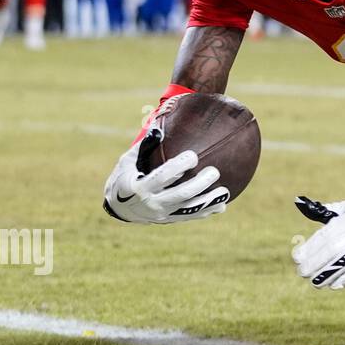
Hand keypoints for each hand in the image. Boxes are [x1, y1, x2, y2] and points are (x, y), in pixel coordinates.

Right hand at [102, 129, 229, 222]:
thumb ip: (145, 145)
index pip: (162, 177)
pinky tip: (222, 206)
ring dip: (208, 201)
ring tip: (224, 191)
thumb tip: (160, 125)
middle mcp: (152, 203)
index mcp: (139, 187)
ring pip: (188, 209)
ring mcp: (161, 214)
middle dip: (199, 184)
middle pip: (180, 195)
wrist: (119, 207)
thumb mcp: (128, 161)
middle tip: (214, 171)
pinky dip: (206, 211)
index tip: (193, 155)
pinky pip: (190, 217)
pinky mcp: (169, 220)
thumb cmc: (126, 176)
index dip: (178, 167)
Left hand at [292, 190, 344, 289]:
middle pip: (335, 249)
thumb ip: (324, 210)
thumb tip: (301, 203)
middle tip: (302, 272)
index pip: (327, 235)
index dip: (311, 248)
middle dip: (316, 263)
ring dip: (328, 275)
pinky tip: (333, 284)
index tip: (297, 258)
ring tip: (315, 282)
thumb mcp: (344, 208)